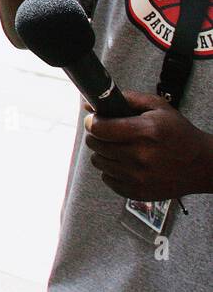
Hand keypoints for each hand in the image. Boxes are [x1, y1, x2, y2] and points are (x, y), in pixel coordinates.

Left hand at [84, 91, 212, 201]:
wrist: (202, 165)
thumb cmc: (179, 134)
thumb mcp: (159, 108)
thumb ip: (126, 100)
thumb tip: (91, 106)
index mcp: (147, 131)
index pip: (100, 128)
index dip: (93, 122)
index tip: (95, 121)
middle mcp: (141, 155)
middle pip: (96, 144)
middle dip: (97, 136)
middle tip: (108, 134)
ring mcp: (138, 177)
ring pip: (98, 162)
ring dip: (104, 153)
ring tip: (120, 148)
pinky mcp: (136, 192)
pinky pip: (106, 178)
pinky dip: (112, 170)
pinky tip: (126, 164)